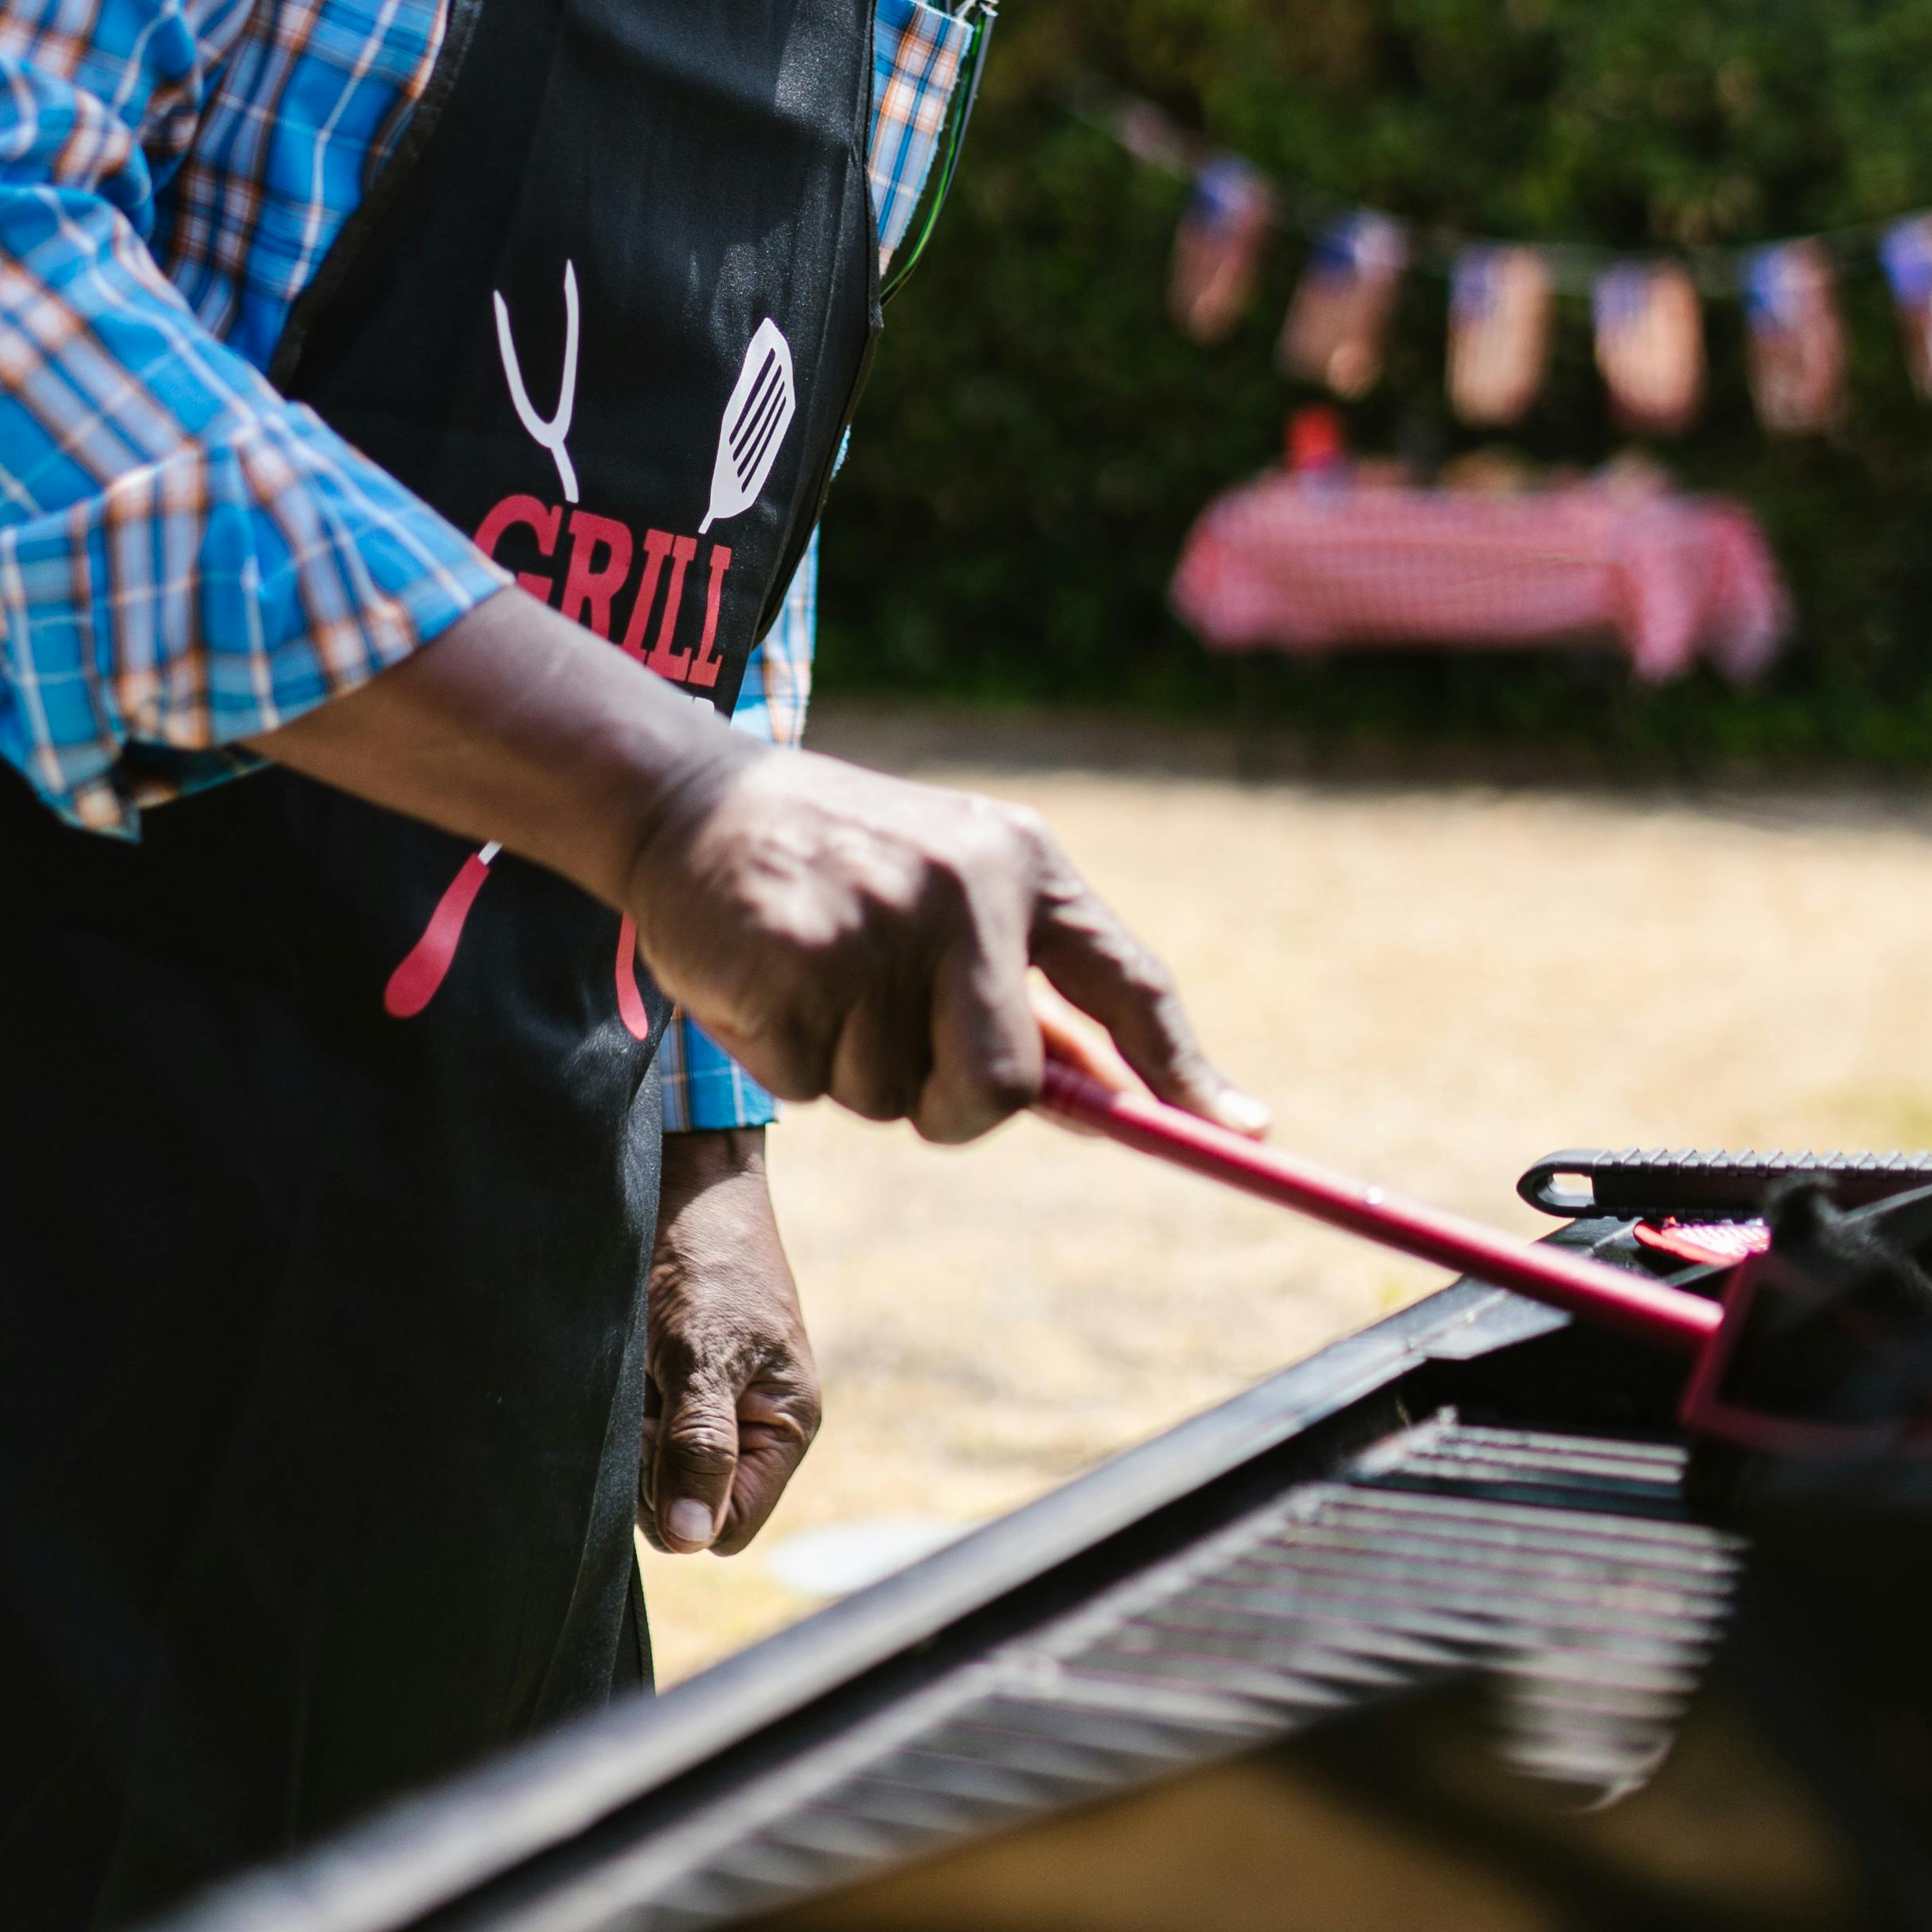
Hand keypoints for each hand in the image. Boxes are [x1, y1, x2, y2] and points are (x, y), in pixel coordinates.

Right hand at [268, 586, 1254, 1148]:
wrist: (686, 796)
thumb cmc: (834, 861)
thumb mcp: (948, 892)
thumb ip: (1024, 989)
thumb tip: (1119, 1098)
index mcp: (1021, 863)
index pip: (1129, 981)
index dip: (1186, 1069)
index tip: (1245, 1135)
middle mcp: (964, 890)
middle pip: (1002, 1089)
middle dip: (952, 1107)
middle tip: (897, 1053)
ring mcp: (878, 923)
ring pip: (893, 1100)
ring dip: (850, 1070)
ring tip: (815, 977)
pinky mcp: (795, 958)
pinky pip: (810, 1083)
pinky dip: (783, 1056)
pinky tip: (766, 978)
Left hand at [644, 1128, 819, 1555]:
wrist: (686, 1181)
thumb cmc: (706, 1259)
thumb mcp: (700, 1353)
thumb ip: (700, 1446)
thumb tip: (691, 1539)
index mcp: (785, 1428)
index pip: (727, 1527)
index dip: (680, 1501)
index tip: (658, 1436)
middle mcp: (753, 1430)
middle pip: (686, 1507)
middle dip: (651, 1465)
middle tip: (645, 1392)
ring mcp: (715, 1411)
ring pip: (656, 1473)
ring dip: (634, 1434)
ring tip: (641, 1367)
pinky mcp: (679, 1388)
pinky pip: (643, 1435)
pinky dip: (626, 1409)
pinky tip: (631, 1365)